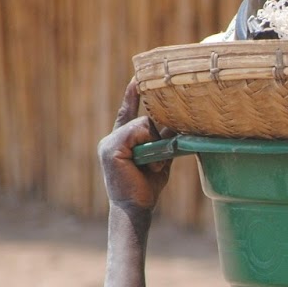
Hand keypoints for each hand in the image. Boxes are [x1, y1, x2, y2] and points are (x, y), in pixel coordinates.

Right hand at [98, 80, 173, 211]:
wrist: (136, 208)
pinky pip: (137, 131)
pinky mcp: (111, 148)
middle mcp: (111, 139)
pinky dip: (148, 145)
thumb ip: (163, 141)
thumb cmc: (147, 187)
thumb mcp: (159, 158)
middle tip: (156, 162)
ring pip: (142, 124)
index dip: (132, 95)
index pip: (127, 112)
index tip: (137, 78)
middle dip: (157, 138)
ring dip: (154, 144)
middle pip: (143, 119)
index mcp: (121, 141)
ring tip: (152, 165)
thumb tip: (178, 124)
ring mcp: (108, 142)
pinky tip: (145, 162)